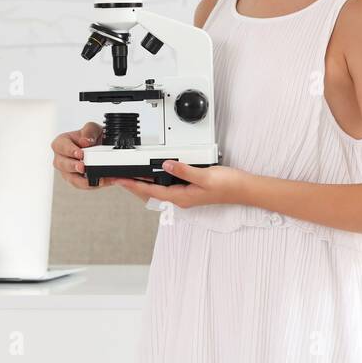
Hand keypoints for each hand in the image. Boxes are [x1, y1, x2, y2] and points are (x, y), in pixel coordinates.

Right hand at [51, 122, 111, 189]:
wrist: (102, 147)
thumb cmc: (91, 137)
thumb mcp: (92, 128)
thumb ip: (89, 131)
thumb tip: (85, 141)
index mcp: (61, 143)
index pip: (60, 146)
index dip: (69, 150)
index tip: (80, 153)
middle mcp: (62, 159)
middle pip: (63, 165)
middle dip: (73, 166)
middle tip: (82, 167)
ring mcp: (69, 172)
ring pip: (73, 179)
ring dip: (85, 181)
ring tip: (98, 179)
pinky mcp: (79, 181)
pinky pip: (85, 186)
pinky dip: (98, 183)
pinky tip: (108, 180)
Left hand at [109, 159, 249, 208]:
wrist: (243, 189)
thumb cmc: (228, 185)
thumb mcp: (204, 175)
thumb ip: (184, 170)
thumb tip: (166, 164)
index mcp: (182, 197)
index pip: (151, 191)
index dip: (133, 185)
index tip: (120, 180)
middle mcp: (181, 198)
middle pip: (151, 193)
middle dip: (133, 186)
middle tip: (118, 178)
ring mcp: (185, 195)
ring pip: (158, 190)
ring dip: (143, 184)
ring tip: (129, 177)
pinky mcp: (190, 190)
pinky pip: (167, 187)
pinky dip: (156, 181)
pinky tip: (154, 176)